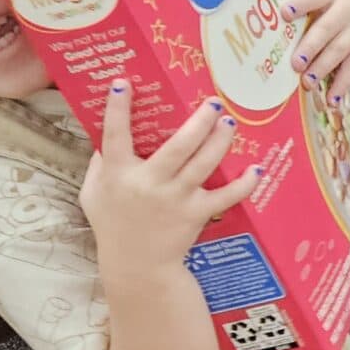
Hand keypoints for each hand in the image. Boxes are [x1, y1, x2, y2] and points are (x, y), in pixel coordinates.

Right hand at [80, 85, 258, 287]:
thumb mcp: (93, 193)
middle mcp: (149, 183)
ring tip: (231, 122)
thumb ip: (98, 164)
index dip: (118, 109)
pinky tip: (256, 169)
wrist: (136, 266)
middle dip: (198, 121)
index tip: (123, 82)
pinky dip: (243, 185)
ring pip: (203, 164)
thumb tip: (104, 133)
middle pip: (177, 146)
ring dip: (220, 141)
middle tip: (213, 102)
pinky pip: (225, 197)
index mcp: (119, 174)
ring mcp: (175, 198)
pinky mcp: (196, 214)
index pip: (115, 136)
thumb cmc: (113, 224)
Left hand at [280, 0, 349, 104]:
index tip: (285, 12)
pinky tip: (332, 100)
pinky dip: (343, 84)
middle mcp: (349, 11)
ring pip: (341, 51)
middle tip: (295, 62)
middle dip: (312, 45)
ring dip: (324, 67)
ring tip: (308, 82)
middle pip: (329, 29)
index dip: (302, 2)